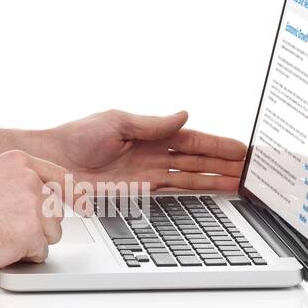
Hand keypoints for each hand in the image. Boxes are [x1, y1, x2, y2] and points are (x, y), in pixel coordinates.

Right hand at [0, 148, 66, 270]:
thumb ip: (15, 181)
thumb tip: (38, 194)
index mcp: (18, 162)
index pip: (61, 178)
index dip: (74, 196)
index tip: (84, 207)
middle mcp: (30, 179)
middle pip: (57, 211)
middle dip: (38, 226)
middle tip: (5, 228)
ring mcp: (33, 205)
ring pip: (51, 233)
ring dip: (31, 242)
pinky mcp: (31, 232)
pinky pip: (40, 253)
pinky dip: (22, 257)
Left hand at [47, 109, 246, 204]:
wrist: (53, 161)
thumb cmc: (77, 136)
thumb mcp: (116, 122)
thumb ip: (152, 123)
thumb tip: (183, 115)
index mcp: (150, 133)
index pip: (192, 139)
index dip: (218, 145)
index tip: (242, 149)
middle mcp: (153, 154)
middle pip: (198, 160)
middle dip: (226, 164)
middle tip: (254, 170)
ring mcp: (148, 174)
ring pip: (192, 177)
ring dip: (218, 180)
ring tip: (244, 183)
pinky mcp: (140, 191)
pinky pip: (175, 192)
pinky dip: (196, 192)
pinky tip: (214, 193)